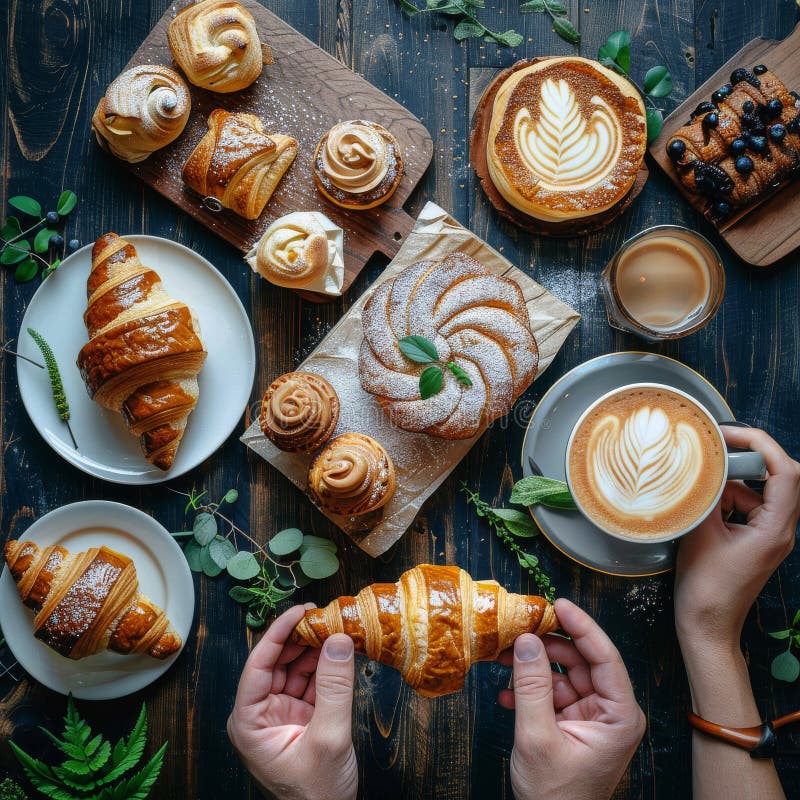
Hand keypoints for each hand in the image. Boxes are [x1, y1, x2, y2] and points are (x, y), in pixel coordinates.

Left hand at [227, 605, 357, 799]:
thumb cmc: (317, 794)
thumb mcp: (328, 738)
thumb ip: (334, 687)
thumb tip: (338, 640)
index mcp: (248, 722)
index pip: (258, 665)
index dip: (278, 633)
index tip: (299, 611)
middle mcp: (259, 713)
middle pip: (277, 661)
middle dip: (300, 637)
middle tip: (325, 615)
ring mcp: (281, 713)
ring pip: (295, 666)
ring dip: (316, 647)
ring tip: (336, 627)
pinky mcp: (301, 714)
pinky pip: (312, 680)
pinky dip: (326, 664)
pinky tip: (339, 648)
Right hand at [499, 598, 644, 799]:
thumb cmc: (556, 796)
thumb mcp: (538, 737)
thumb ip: (531, 685)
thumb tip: (527, 641)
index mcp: (619, 715)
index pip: (605, 656)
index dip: (582, 626)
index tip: (558, 604)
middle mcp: (610, 712)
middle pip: (580, 661)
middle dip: (547, 646)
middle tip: (519, 629)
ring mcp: (591, 717)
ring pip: (561, 674)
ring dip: (532, 669)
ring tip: (503, 661)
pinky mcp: (572, 723)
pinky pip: (551, 693)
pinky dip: (529, 690)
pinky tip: (507, 693)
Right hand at [675, 426, 799, 652]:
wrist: (706, 627)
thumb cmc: (706, 589)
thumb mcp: (700, 533)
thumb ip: (706, 495)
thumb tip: (702, 466)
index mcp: (775, 529)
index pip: (787, 472)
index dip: (762, 445)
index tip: (730, 434)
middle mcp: (781, 530)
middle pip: (780, 477)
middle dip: (749, 460)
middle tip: (718, 450)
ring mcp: (769, 536)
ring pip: (759, 491)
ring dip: (731, 484)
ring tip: (700, 489)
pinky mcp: (755, 541)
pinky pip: (747, 507)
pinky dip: (726, 500)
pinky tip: (702, 508)